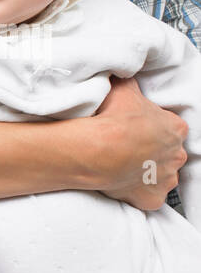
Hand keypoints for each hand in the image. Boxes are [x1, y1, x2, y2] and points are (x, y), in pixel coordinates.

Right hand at [92, 77, 186, 209]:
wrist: (97, 151)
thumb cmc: (111, 121)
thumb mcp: (123, 90)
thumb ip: (131, 84)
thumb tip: (126, 74)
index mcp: (175, 129)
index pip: (170, 129)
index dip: (151, 130)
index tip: (135, 131)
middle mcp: (177, 154)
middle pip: (168, 153)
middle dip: (151, 153)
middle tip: (127, 149)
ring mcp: (166, 178)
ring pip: (160, 176)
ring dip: (146, 173)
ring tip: (122, 167)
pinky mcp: (152, 198)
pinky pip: (149, 197)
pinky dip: (139, 193)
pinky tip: (123, 185)